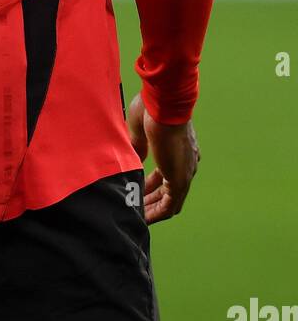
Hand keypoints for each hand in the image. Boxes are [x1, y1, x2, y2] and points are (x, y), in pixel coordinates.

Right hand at [126, 92, 199, 223]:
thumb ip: (138, 147)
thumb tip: (134, 160)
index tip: (137, 188)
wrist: (165, 103)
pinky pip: (169, 206)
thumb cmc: (152, 108)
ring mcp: (184, 173)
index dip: (151, 184)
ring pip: (170, 201)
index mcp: (180, 149)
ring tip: (137, 216)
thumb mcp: (140, 130)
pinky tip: (143, 217)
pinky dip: (156, 213)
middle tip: (135, 205)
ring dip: (153, 209)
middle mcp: (186, 164)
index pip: (166, 173)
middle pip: (169, 191)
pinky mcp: (179, 180)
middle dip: (151, 199)